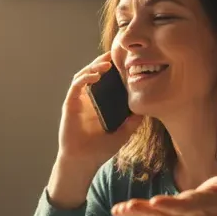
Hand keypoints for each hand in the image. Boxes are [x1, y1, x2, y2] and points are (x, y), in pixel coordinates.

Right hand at [57, 51, 142, 167]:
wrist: (84, 162)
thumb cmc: (100, 149)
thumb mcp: (123, 133)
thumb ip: (133, 122)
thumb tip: (146, 109)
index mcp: (98, 103)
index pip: (104, 80)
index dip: (112, 68)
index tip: (124, 59)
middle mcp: (87, 99)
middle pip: (93, 73)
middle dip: (103, 62)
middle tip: (115, 54)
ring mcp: (78, 101)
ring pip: (83, 76)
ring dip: (93, 67)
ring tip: (106, 63)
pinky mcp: (70, 105)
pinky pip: (76, 86)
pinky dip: (84, 78)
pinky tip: (95, 76)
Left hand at [111, 157, 216, 215]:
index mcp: (199, 205)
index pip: (185, 205)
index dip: (172, 204)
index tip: (156, 201)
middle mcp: (183, 215)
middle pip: (164, 214)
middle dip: (147, 211)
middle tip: (131, 207)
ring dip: (135, 213)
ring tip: (120, 209)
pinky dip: (130, 214)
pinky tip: (115, 211)